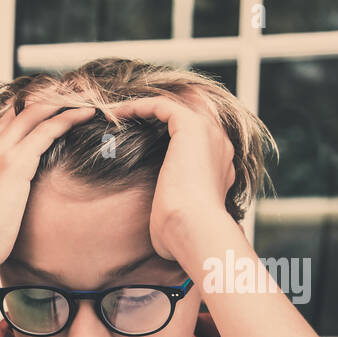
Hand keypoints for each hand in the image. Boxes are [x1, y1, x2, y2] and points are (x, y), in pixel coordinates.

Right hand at [0, 102, 95, 276]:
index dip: (35, 108)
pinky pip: (48, 129)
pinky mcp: (15, 161)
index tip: (59, 106)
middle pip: (24, 107)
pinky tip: (87, 115)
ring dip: (66, 103)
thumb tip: (11, 190)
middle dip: (54, 98)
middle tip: (80, 95)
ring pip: (38, 111)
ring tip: (89, 100)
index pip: (9, 116)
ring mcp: (0, 149)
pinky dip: (70, 118)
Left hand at [106, 96, 235, 260]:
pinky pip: (162, 105)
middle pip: (191, 109)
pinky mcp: (191, 128)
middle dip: (160, 109)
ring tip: (118, 111)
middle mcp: (219, 143)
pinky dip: (139, 106)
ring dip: (146, 104)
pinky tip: (117, 113)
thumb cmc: (183, 233)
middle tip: (129, 114)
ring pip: (176, 103)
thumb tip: (162, 219)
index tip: (141, 132)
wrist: (194, 229)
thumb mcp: (181, 214)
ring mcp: (209, 133)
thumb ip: (176, 205)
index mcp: (220, 163)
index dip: (169, 128)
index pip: (199, 132)